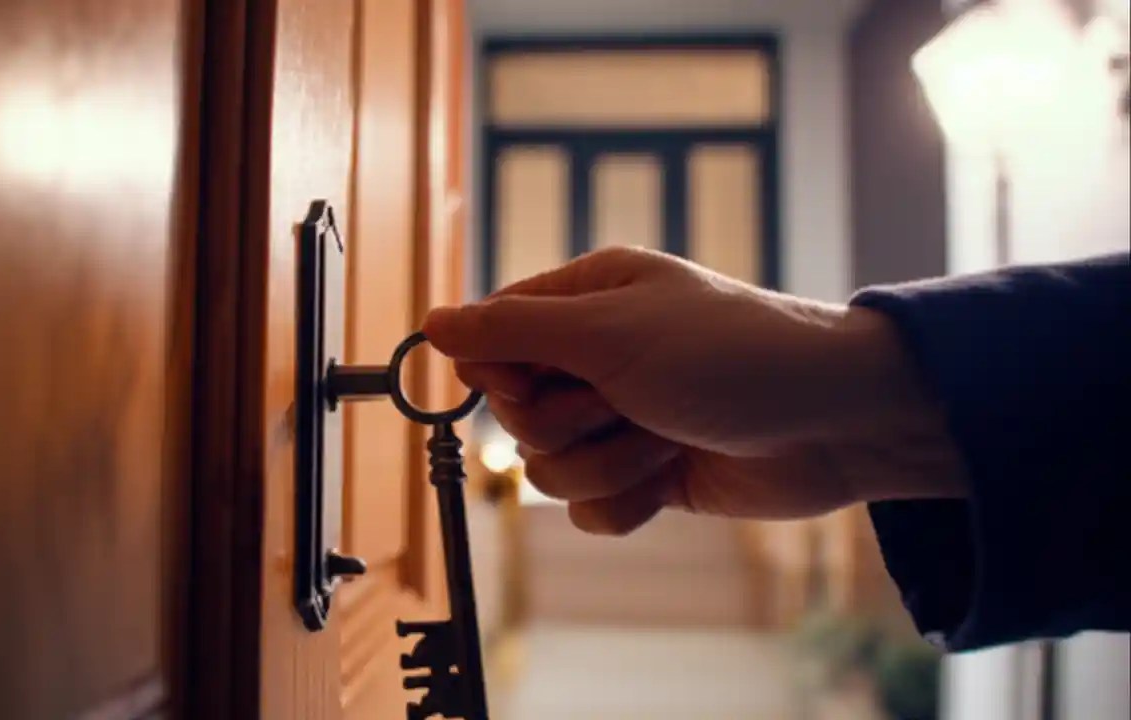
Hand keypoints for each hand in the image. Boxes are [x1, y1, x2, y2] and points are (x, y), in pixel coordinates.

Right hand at [423, 247, 966, 534]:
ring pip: (549, 469)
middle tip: (626, 402)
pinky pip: (588, 510)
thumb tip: (432, 322)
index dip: (502, 374)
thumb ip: (512, 331)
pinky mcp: (646, 474)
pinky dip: (626, 501)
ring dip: (608, 463)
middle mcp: (598, 357)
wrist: (832, 422)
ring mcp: (622, 417)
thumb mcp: (609, 332)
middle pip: (516, 414)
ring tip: (665, 436)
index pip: (492, 341)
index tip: (536, 379)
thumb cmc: (729, 355)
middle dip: (571, 422)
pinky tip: (670, 476)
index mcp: (587, 301)